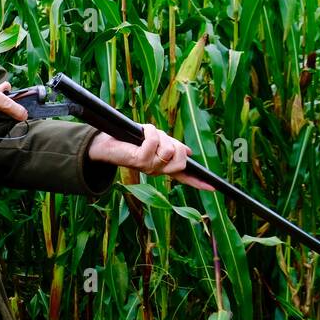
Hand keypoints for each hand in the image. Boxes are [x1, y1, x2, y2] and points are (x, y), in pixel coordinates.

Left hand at [88, 124, 217, 190]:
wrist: (106, 142)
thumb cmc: (131, 139)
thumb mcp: (157, 142)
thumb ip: (172, 147)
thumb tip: (188, 153)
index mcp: (163, 167)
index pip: (185, 177)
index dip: (199, 182)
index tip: (214, 187)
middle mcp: (157, 171)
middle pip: (181, 162)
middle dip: (176, 145)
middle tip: (162, 139)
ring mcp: (149, 168)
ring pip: (169, 151)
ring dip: (161, 136)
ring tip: (148, 135)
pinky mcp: (139, 160)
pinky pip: (154, 143)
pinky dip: (151, 132)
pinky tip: (142, 133)